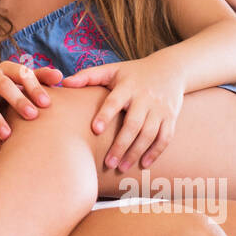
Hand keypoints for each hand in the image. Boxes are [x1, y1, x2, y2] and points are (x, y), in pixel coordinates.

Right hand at [0, 60, 63, 154]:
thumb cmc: (10, 92)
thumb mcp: (23, 83)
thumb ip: (42, 78)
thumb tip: (60, 76)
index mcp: (7, 69)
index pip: (22, 73)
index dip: (34, 87)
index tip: (46, 103)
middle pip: (3, 85)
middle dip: (17, 100)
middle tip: (32, 115)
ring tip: (7, 135)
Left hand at [60, 55, 184, 170]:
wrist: (171, 69)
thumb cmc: (133, 73)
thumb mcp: (112, 70)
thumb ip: (88, 76)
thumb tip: (64, 83)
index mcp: (127, 86)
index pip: (114, 101)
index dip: (105, 115)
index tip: (95, 130)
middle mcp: (145, 97)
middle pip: (133, 124)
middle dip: (121, 145)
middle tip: (108, 163)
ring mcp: (160, 108)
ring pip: (149, 134)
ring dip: (136, 152)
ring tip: (121, 167)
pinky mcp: (170, 117)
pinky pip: (165, 137)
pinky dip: (156, 152)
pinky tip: (144, 164)